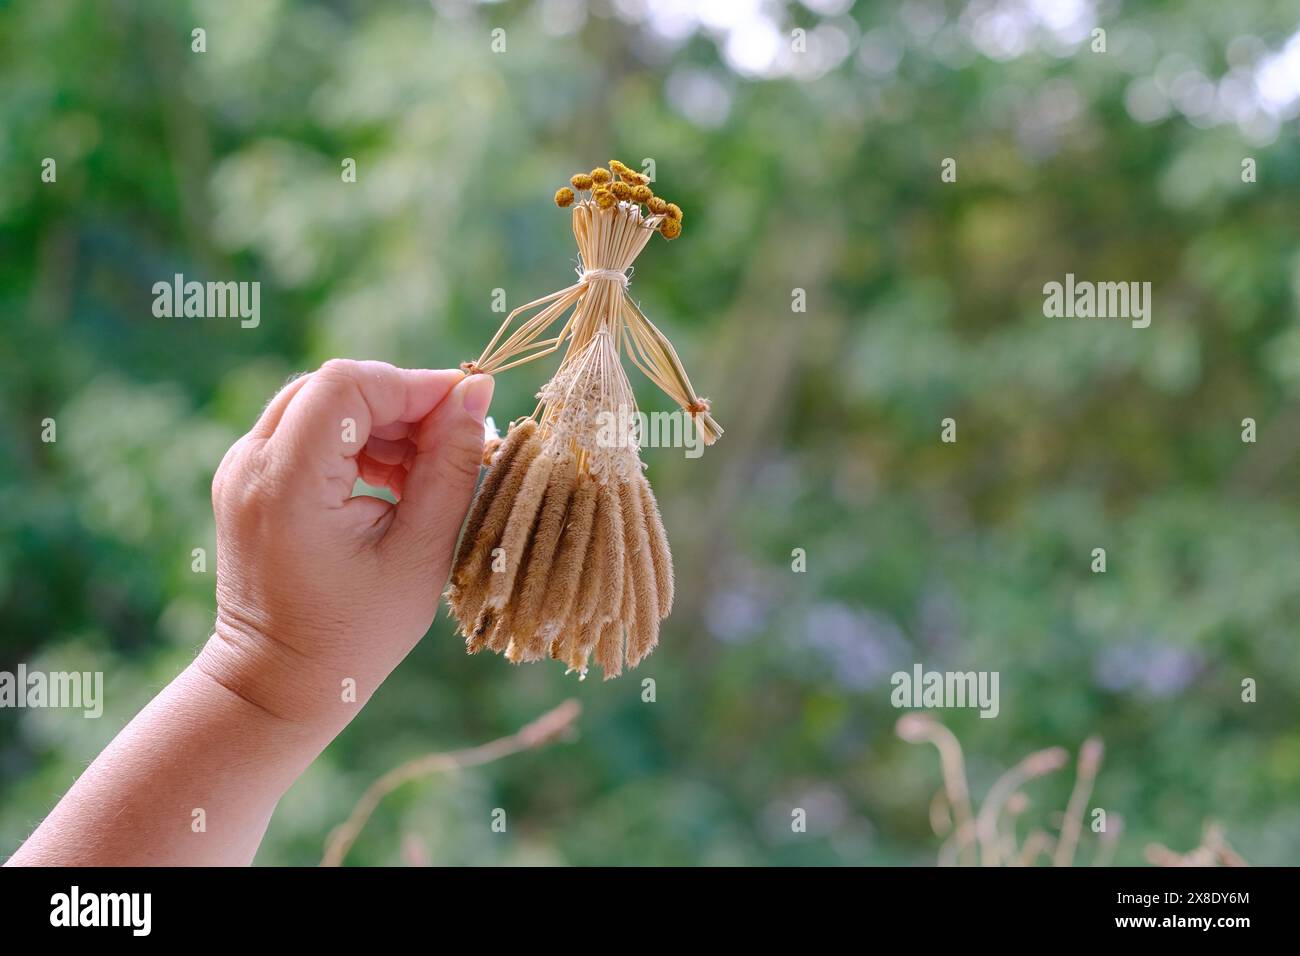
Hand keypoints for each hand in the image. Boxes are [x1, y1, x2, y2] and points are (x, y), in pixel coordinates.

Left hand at [198, 359, 493, 730]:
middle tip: (451, 443)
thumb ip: (450, 468)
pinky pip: (309, 429)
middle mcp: (250, 463)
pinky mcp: (249, 477)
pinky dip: (357, 442)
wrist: (275, 685)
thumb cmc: (354, 636)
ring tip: (424, 473)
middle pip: (334, 386)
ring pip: (323, 403)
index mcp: (286, 484)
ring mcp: (242, 467)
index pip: (348, 386)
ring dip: (382, 423)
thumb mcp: (420, 555)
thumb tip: (476, 394)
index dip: (414, 386)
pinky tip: (391, 483)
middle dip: (401, 403)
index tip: (467, 409)